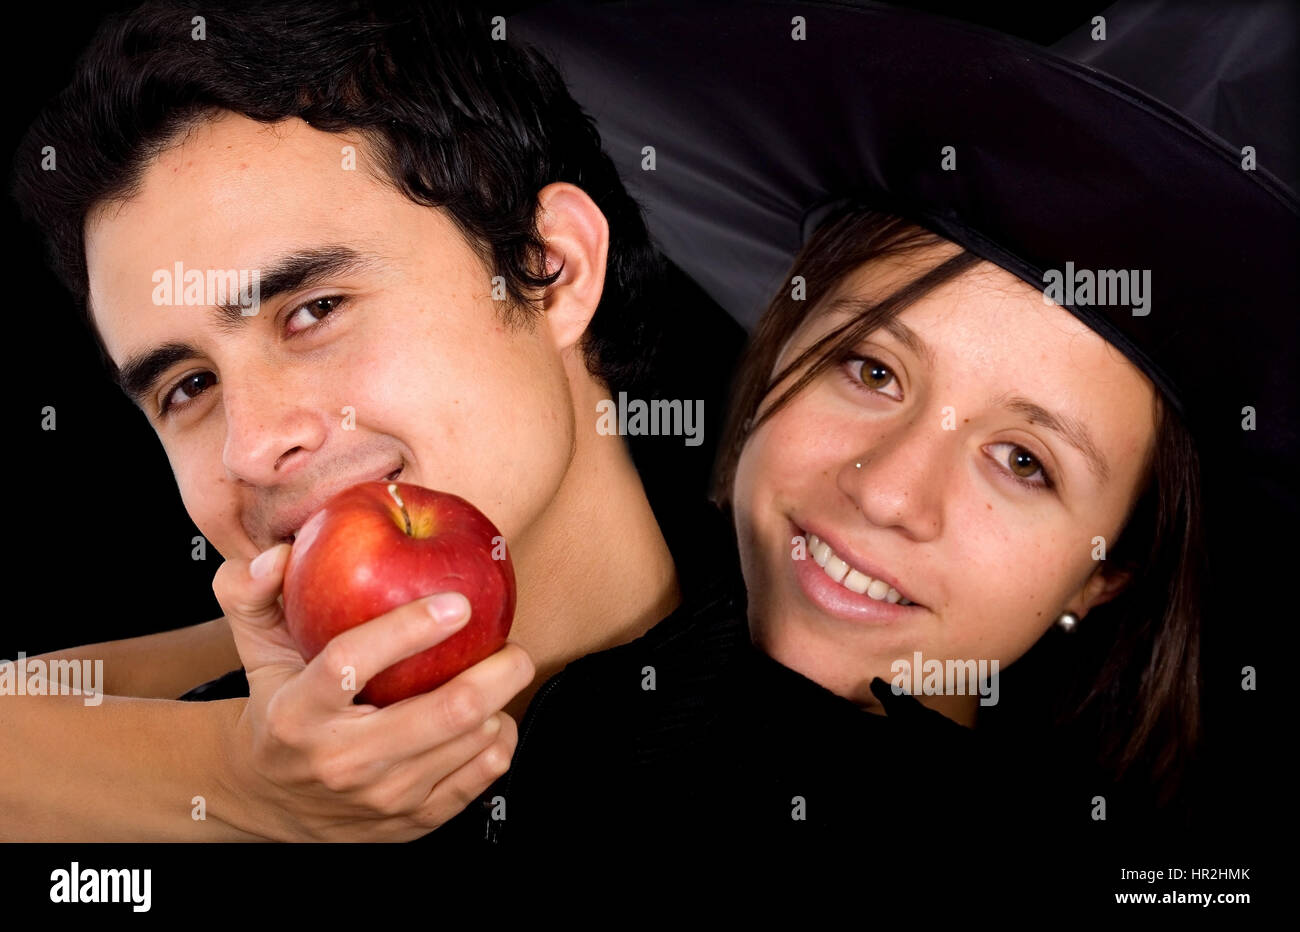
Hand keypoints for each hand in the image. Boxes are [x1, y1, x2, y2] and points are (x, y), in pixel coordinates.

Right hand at [211, 543, 534, 840]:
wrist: (272, 799)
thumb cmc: (276, 703)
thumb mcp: (254, 647)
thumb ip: (250, 590)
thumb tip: (279, 554)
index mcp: (297, 713)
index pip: (352, 663)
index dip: (409, 628)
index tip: (458, 602)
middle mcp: (341, 761)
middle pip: (444, 712)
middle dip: (497, 670)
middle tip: (511, 644)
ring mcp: (382, 798)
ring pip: (473, 740)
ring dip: (501, 699)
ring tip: (499, 672)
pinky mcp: (414, 820)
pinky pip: (483, 772)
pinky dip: (501, 735)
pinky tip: (492, 713)